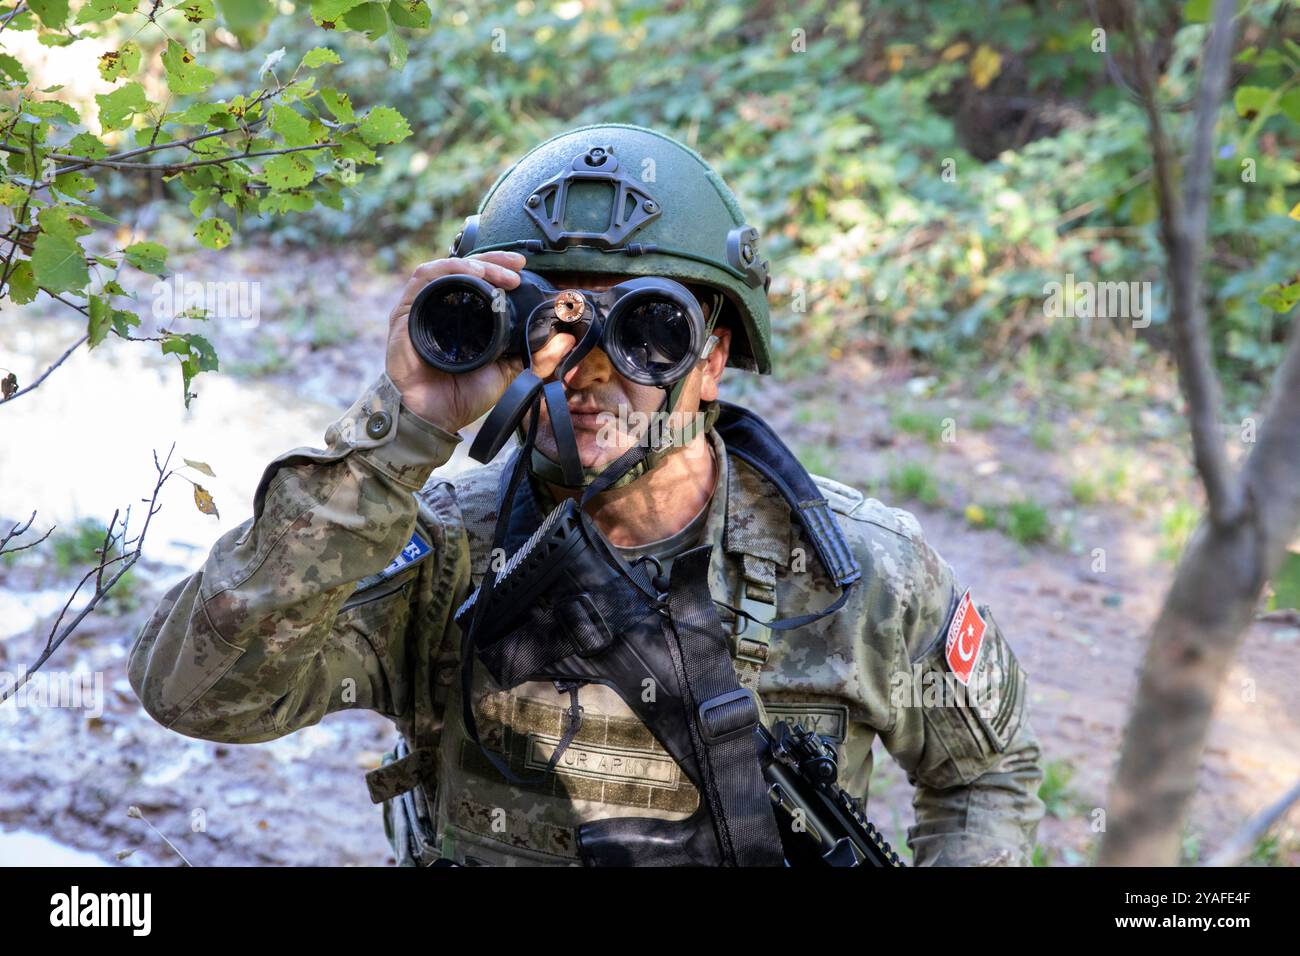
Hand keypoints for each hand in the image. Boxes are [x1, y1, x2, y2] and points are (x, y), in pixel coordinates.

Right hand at [385, 252, 576, 432]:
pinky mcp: (406, 311)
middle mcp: (444, 307)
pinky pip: (425, 278)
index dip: (500, 267)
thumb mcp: (510, 374)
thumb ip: (538, 358)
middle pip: (467, 268)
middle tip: (517, 266)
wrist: (434, 416)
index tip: (523, 267)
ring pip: (447, 268)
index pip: (482, 280)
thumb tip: (568, 339)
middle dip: (494, 261)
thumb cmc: (464, 395)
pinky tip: (472, 274)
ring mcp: (423, 307)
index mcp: (465, 316)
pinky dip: (449, 270)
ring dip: (476, 263)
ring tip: (500, 273)